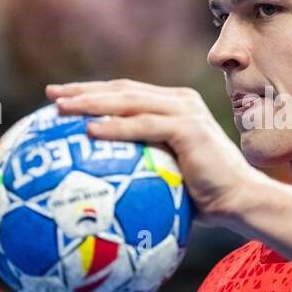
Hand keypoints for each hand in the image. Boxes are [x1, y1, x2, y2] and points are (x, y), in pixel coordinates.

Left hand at [46, 79, 267, 228]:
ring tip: (61, 109)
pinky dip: (115, 128)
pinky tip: (89, 132)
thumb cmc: (202, 199)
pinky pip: (143, 125)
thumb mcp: (167, 177)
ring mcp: (184, 112)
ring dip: (91, 103)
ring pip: (128, 101)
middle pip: (122, 90)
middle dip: (83, 90)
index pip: (125, 94)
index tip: (58, 99)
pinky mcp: (188, 128)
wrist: (240, 201)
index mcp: (172, 108)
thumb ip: (141, 168)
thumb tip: (100, 186)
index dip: (91, 93)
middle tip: (51, 95)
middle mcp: (179, 102)